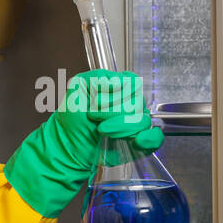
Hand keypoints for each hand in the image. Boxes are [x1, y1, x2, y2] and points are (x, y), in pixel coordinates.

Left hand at [2, 70, 164, 216]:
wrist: (67, 145)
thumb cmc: (73, 118)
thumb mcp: (78, 87)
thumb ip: (97, 77)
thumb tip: (118, 82)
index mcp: (120, 90)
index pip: (133, 83)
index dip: (116, 92)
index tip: (96, 100)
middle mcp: (132, 106)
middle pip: (136, 103)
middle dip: (112, 111)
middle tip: (94, 117)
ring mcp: (136, 125)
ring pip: (142, 121)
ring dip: (120, 126)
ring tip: (101, 130)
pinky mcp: (139, 144)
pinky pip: (155, 138)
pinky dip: (148, 139)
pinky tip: (136, 141)